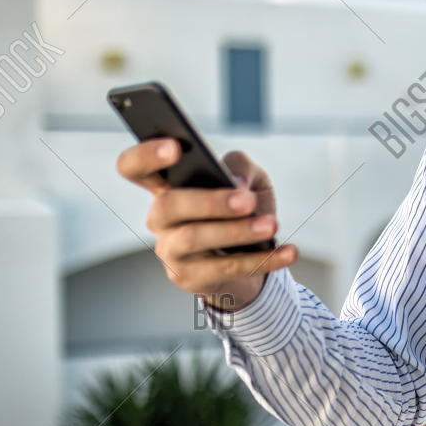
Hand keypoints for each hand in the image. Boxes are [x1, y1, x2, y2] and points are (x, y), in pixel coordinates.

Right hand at [116, 138, 296, 311]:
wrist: (251, 259)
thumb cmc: (243, 212)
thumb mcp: (250, 181)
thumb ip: (241, 167)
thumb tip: (236, 182)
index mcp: (167, 187)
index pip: (135, 167)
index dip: (146, 155)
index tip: (175, 147)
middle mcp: (160, 218)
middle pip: (169, 205)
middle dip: (209, 201)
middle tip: (246, 200)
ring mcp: (170, 250)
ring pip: (194, 238)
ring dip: (237, 231)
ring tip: (272, 225)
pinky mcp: (189, 277)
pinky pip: (226, 268)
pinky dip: (263, 260)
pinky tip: (290, 252)